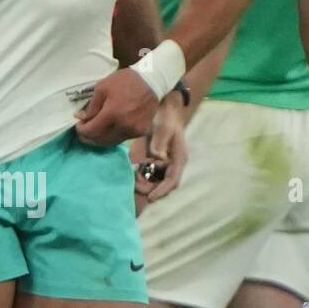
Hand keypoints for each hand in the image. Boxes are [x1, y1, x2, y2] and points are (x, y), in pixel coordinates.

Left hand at [75, 67, 158, 145]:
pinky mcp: (142, 132)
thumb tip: (81, 117)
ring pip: (112, 141)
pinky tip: (109, 129)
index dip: (82, 131)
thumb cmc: (125, 81)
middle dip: (89, 137)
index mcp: (112, 114)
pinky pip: (123, 138)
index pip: (92, 131)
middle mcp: (124, 126)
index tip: (79, 125)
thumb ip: (91, 106)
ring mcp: (135, 131)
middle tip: (84, 131)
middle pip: (101, 140)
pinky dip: (114, 136)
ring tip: (95, 130)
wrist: (151, 82)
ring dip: (101, 138)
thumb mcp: (102, 88)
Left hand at [130, 91, 188, 213]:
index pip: (172, 180)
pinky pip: (145, 172)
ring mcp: (161, 163)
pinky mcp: (151, 160)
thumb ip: (160, 142)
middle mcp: (171, 164)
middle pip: (161, 184)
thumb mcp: (163, 128)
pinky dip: (137, 174)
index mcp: (178, 159)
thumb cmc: (165, 118)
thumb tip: (158, 157)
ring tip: (131, 174)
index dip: (162, 191)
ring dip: (141, 181)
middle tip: (133, 182)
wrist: (161, 109)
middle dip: (148, 187)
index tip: (151, 198)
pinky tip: (130, 169)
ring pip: (152, 180)